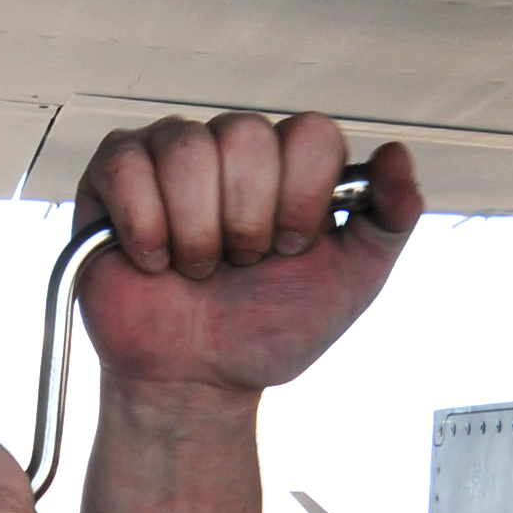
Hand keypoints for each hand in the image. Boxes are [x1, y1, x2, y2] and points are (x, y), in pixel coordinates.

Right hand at [75, 112, 426, 400]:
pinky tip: (154, 259)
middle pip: (246, 134)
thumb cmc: (267, 329)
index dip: (302, 196)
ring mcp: (169, 157)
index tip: (291, 248)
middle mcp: (231, 149)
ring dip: (197, 231)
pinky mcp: (113, 176)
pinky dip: (145, 226)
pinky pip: (127, 165)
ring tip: (196, 267)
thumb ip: (391, 218)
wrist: (197, 381)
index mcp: (289, 164)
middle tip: (240, 263)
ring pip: (187, 149)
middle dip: (248, 221)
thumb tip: (398, 156)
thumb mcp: (353, 280)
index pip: (310, 132)